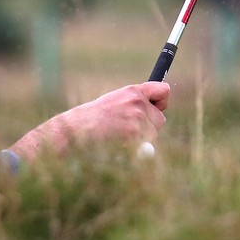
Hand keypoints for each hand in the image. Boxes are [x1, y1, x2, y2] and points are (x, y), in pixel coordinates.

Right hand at [8, 82, 170, 160]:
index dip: (161, 101)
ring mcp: (137, 119)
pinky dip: (135, 149)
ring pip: (153, 134)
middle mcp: (138, 102)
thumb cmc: (91, 119)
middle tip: (129, 130)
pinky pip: (145, 146)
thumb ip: (133, 105)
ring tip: (118, 136)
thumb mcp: (113, 103)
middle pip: (160, 119)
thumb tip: (155, 114)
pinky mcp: (135, 134)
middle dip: (150, 127)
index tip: (156, 108)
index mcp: (132, 91)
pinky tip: (117, 144)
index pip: (163, 90)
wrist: (76, 129)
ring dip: (141, 139)